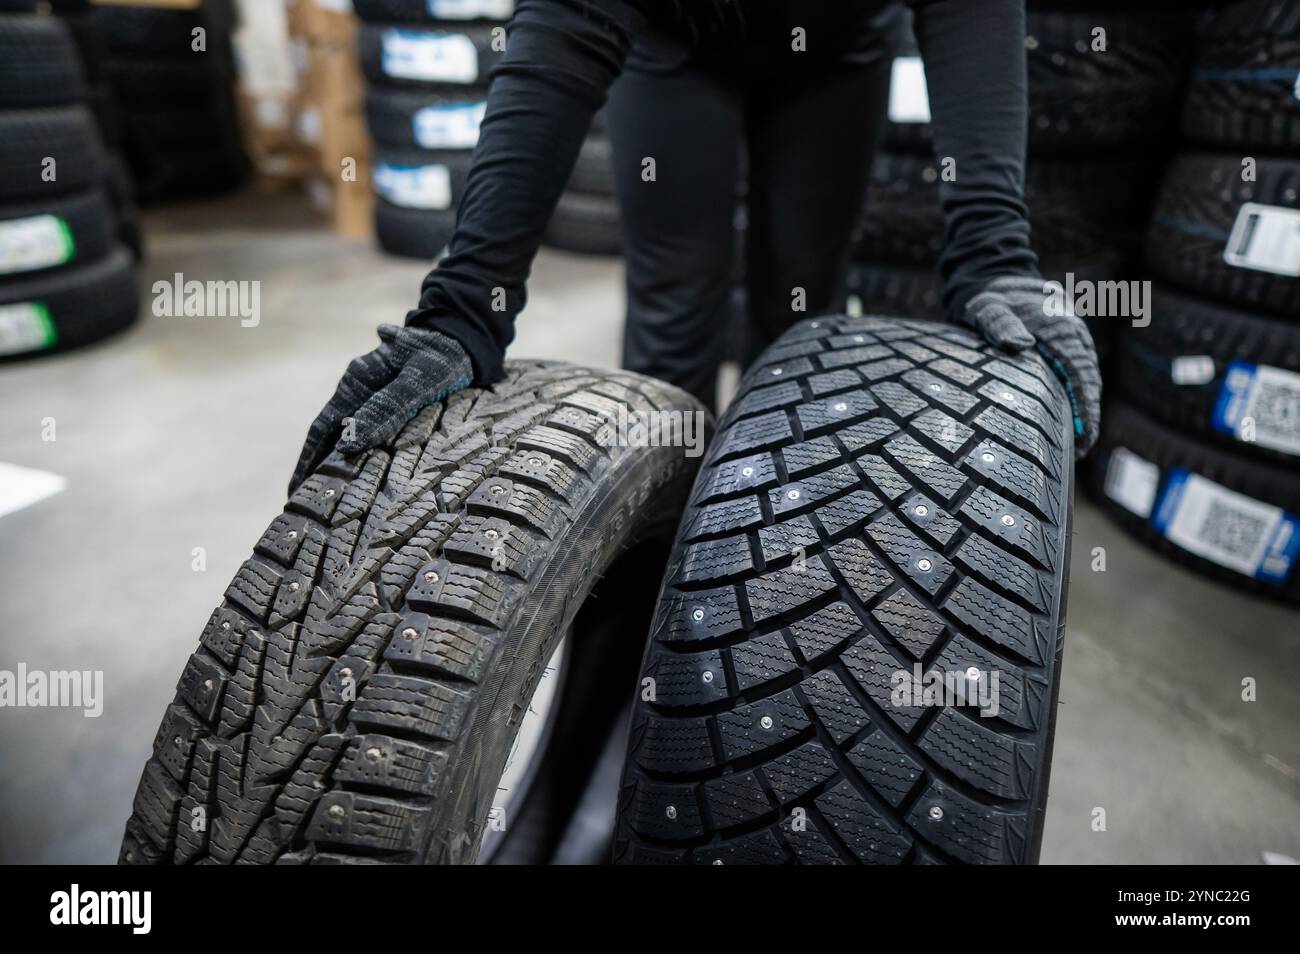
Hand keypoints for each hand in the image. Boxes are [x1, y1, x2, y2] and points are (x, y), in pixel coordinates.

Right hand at [289, 324, 473, 493]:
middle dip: (314, 466)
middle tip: (303, 503)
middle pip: (327, 432)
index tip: (294, 493)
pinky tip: (358, 467)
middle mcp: (355, 385)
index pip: (321, 430)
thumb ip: (386, 408)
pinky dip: (356, 447)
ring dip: (333, 458)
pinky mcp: (386, 394)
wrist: (462, 335)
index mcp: (355, 382)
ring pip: (343, 429)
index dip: (307, 463)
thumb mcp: (418, 382)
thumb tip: (347, 444)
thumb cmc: (443, 358)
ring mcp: (369, 389)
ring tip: (327, 493)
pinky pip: (363, 425)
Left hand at [960, 275, 1101, 457]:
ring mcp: (1073, 339)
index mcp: (1060, 328)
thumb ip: (999, 324)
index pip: (1080, 374)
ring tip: (1078, 445)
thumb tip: (1022, 346)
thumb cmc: (989, 298)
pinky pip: (1077, 373)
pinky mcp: (1066, 343)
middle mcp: (1074, 334)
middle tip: (1080, 452)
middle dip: (1089, 417)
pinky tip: (1069, 420)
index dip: (1086, 406)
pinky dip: (1078, 396)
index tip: (1086, 435)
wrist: (997, 277)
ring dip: (1086, 409)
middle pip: (1090, 381)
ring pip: (1087, 378)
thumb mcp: (987, 307)